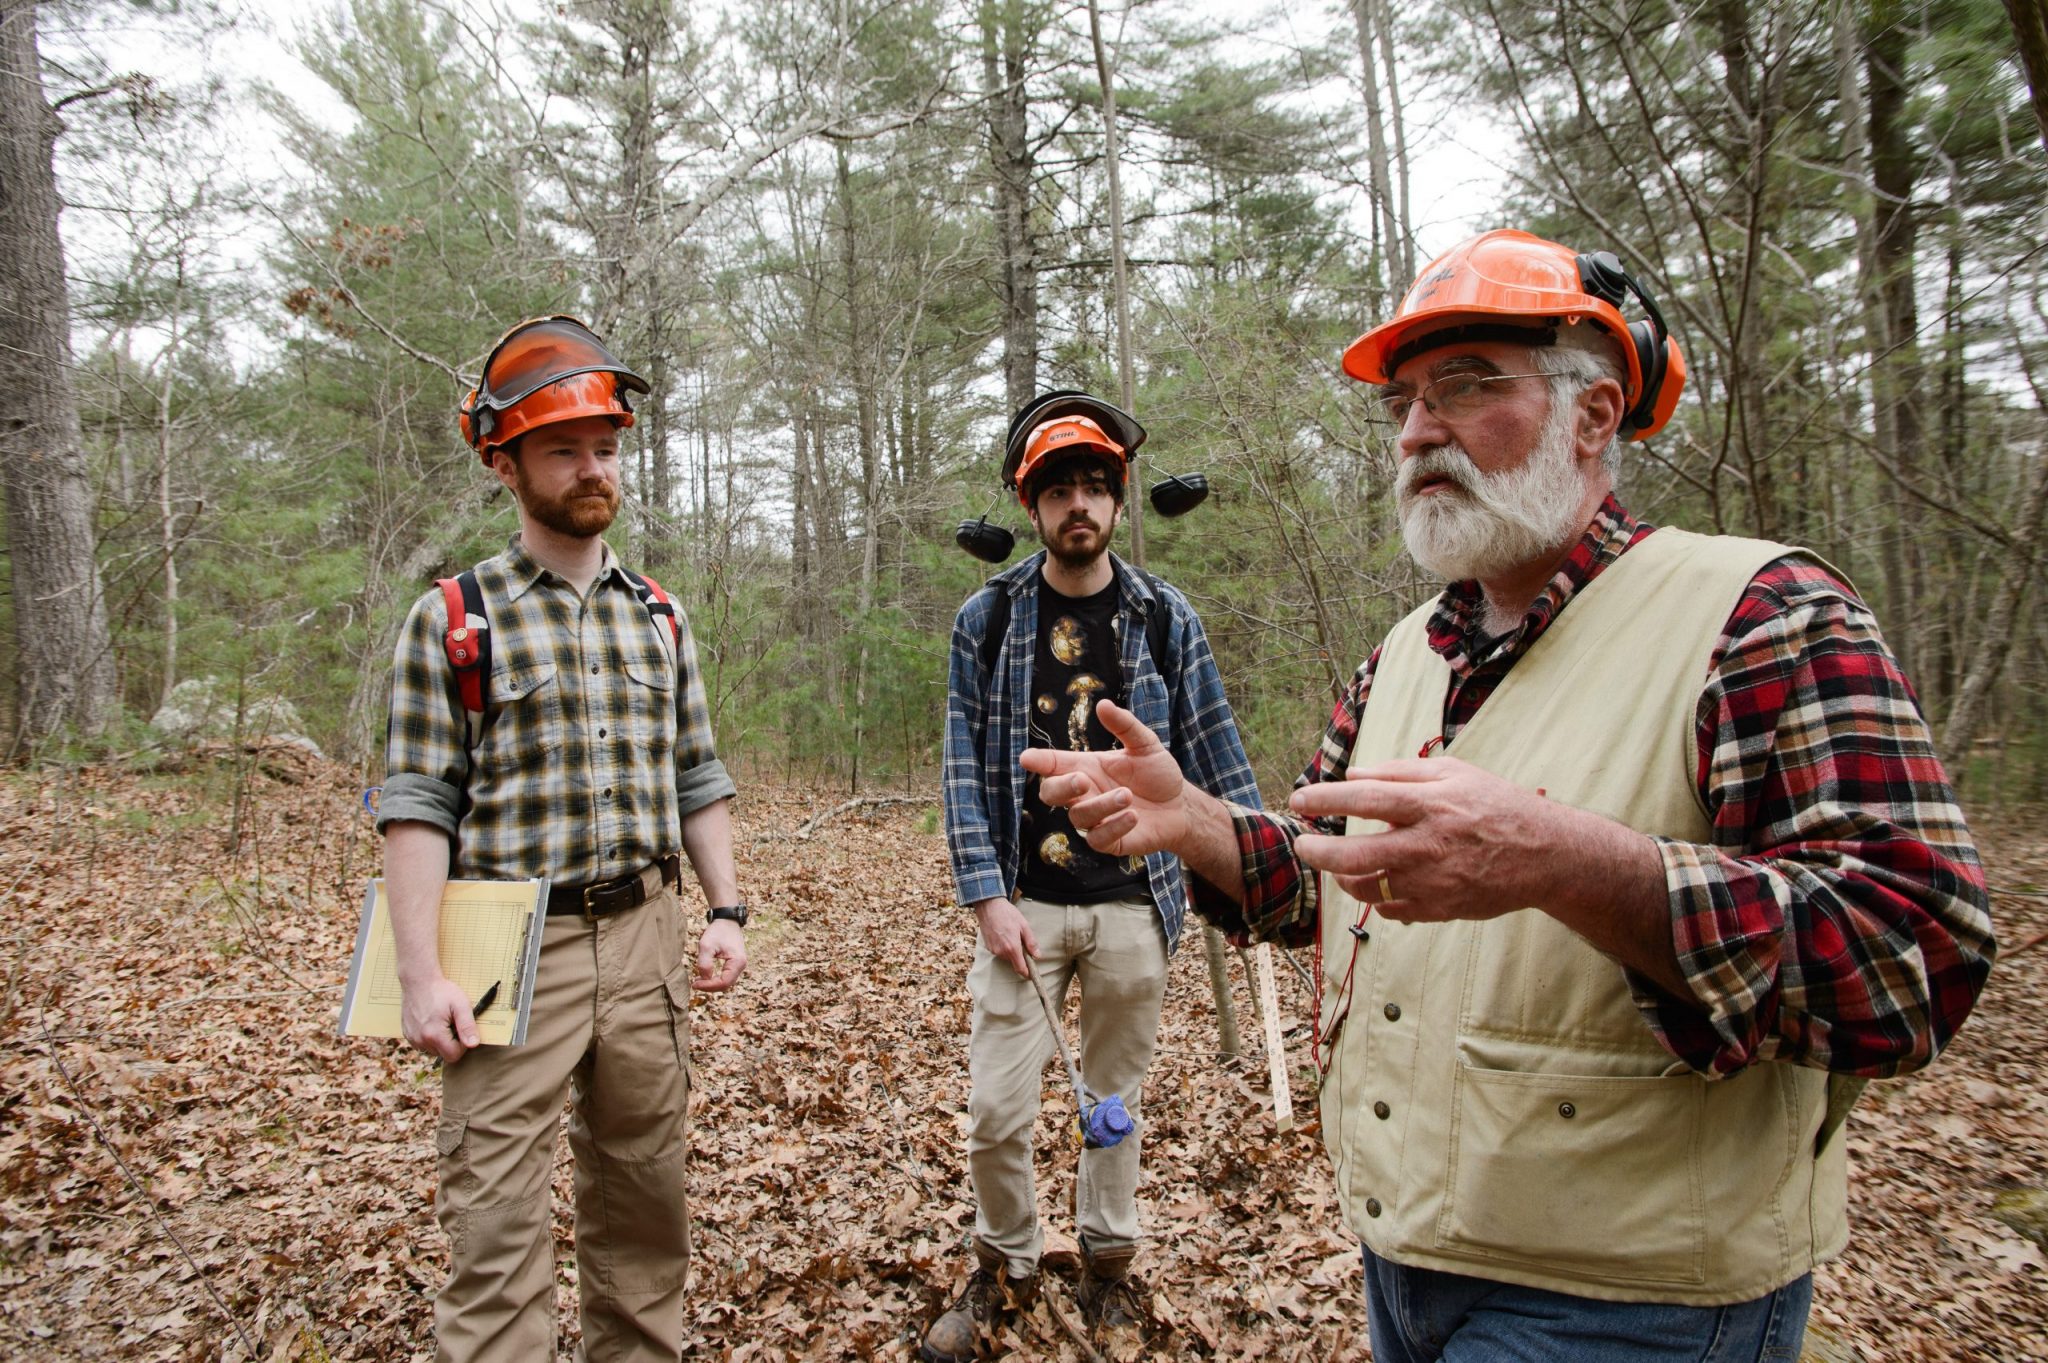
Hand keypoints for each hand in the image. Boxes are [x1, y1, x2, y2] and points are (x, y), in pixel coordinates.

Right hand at [401, 975, 479, 1062]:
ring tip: (442, 1022)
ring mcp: (412, 1038)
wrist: (419, 980)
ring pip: (432, 1050)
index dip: (462, 1046)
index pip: (453, 1056)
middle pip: (443, 1054)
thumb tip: (473, 1045)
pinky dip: (430, 1038)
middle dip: (451, 1043)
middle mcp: (420, 1040)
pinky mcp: (407, 1034)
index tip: (462, 1030)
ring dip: (440, 1041)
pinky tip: (432, 1023)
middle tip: (452, 1023)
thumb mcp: (460, 1005)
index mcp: (434, 1035)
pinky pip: (422, 1044)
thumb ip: (467, 1026)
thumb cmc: (441, 991)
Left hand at [694, 918, 746, 990]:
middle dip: (709, 987)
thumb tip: (704, 979)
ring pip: (725, 982)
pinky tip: (704, 977)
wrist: (726, 920)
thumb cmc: (717, 931)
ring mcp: (738, 965)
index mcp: (738, 962)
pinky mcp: (734, 964)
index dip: (708, 986)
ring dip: (712, 984)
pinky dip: (715, 979)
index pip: (724, 982)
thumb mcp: (706, 945)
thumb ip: (704, 963)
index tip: (694, 984)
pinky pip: (725, 977)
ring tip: (697, 981)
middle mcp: (741, 966)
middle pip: (725, 985)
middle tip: (694, 984)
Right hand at [973, 897, 1038, 976]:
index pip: (1020, 968)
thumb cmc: (1007, 914)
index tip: (1031, 974)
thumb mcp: (1024, 926)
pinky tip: (1003, 935)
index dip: (1027, 973)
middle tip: (1021, 941)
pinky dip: (1003, 947)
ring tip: (1011, 935)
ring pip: (1006, 956)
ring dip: (1011, 950)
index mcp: (1012, 947)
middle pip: (1014, 962)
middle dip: (1020, 956)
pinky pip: (999, 952)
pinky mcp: (988, 947)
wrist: (989, 906)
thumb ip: (1031, 942)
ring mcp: (993, 950)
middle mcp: (1001, 952)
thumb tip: (1037, 955)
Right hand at [1021, 700, 1187, 858]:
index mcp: (1086, 767)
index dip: (1039, 761)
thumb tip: (1102, 704)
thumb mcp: (1145, 744)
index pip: (1054, 764)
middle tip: (1082, 779)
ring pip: (1078, 816)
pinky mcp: (1109, 841)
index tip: (1027, 758)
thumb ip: (1124, 726)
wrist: (1181, 805)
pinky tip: (1133, 816)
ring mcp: (1095, 819)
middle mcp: (1085, 794)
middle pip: (1052, 793)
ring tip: (1127, 796)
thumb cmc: (1157, 774)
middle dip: (1061, 787)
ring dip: (1101, 805)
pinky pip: (1099, 838)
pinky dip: (1114, 826)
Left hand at [1289, 756, 1570, 922]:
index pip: (1365, 799)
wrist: (1545, 855)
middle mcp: (1427, 844)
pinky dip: (1377, 899)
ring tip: (1339, 865)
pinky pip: (1390, 910)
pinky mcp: (1439, 909)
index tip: (1299, 801)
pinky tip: (1381, 883)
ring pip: (1367, 889)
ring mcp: (1433, 881)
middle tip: (1302, 845)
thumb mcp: (1455, 773)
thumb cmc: (1498, 806)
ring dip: (1343, 877)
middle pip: (1355, 854)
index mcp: (1430, 804)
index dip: (1325, 799)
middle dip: (1318, 852)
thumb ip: (1401, 772)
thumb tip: (1354, 774)